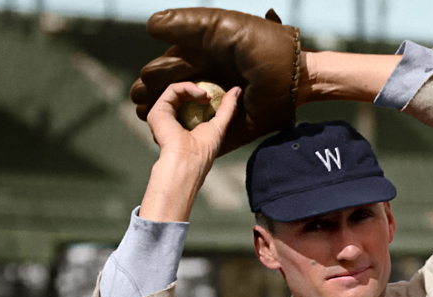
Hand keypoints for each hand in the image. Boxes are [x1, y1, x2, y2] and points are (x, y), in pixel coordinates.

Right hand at [131, 7, 304, 154]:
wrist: (292, 75)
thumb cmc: (260, 47)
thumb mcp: (219, 28)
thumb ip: (186, 25)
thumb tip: (150, 26)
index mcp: (206, 56)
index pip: (173, 65)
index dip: (156, 74)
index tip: (145, 81)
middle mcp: (210, 80)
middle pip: (173, 89)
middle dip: (153, 94)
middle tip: (140, 99)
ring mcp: (219, 105)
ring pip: (183, 111)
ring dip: (162, 114)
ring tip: (146, 115)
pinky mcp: (231, 127)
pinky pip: (204, 134)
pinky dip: (186, 135)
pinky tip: (168, 135)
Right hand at [140, 81, 241, 221]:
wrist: (188, 161)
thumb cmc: (204, 150)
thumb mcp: (220, 125)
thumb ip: (228, 108)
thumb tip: (238, 90)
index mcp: (182, 127)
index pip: (190, 105)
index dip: (201, 97)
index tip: (213, 100)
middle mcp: (169, 121)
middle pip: (182, 96)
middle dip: (197, 91)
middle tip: (209, 97)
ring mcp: (162, 116)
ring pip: (176, 91)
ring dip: (193, 88)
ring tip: (206, 96)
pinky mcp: (158, 111)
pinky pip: (172, 90)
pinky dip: (188, 88)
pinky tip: (201, 95)